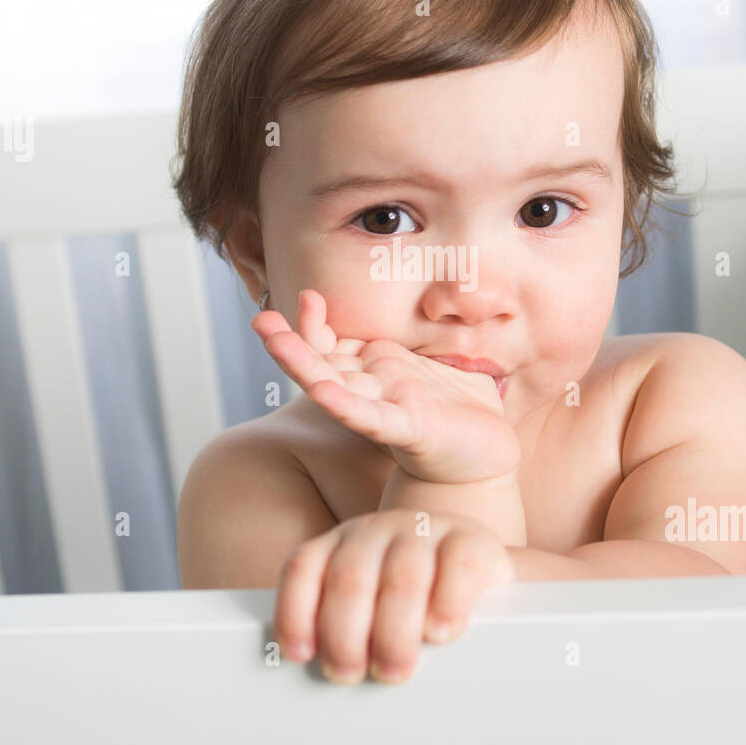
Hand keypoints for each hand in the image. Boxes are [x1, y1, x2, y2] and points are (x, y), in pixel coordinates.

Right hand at [252, 288, 519, 483]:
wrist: (487, 454)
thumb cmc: (458, 405)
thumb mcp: (432, 359)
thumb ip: (409, 335)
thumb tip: (414, 290)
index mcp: (373, 370)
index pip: (331, 344)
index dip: (313, 324)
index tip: (307, 297)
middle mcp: (371, 388)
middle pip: (322, 363)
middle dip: (289, 343)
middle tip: (259, 321)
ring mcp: (387, 408)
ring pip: (337, 386)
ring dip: (305, 366)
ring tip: (276, 344)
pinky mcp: (409, 429)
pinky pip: (373, 417)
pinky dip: (346, 405)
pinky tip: (323, 393)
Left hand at [273, 508, 515, 684]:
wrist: (468, 557)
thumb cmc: (409, 601)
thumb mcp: (366, 606)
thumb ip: (340, 631)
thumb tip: (319, 680)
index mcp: (339, 545)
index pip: (304, 568)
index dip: (295, 613)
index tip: (299, 656)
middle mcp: (376, 532)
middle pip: (349, 579)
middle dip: (343, 635)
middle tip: (349, 674)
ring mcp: (424, 531)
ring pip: (401, 578)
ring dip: (392, 633)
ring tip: (392, 670)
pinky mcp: (471, 539)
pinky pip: (458, 566)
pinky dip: (447, 604)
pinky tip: (439, 633)